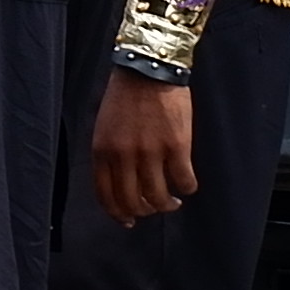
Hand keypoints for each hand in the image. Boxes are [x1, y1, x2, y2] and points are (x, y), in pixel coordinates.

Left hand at [92, 70, 196, 226]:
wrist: (149, 68)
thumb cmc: (126, 95)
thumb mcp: (105, 127)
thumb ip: (109, 155)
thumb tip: (121, 185)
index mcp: (102, 152)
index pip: (106, 196)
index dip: (118, 214)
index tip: (128, 221)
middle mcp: (124, 156)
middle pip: (132, 202)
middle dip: (144, 211)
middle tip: (154, 207)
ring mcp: (150, 152)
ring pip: (158, 197)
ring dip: (167, 205)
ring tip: (173, 201)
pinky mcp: (176, 146)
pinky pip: (184, 181)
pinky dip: (187, 188)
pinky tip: (187, 184)